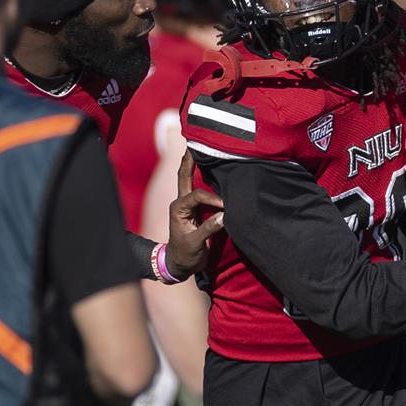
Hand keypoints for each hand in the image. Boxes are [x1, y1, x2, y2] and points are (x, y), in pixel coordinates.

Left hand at [165, 153, 224, 277]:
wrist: (179, 265)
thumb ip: (209, 229)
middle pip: (184, 175)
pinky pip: (199, 187)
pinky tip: (209, 165)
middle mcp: (181, 202)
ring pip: (190, 178)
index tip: (226, 208)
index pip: (198, 196)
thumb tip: (225, 215)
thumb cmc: (185, 254)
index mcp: (179, 209)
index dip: (213, 199)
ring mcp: (187, 204)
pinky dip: (202, 174)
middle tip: (192, 140)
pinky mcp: (195, 208)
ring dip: (195, 162)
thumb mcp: (195, 244)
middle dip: (189, 158)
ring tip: (201, 146)